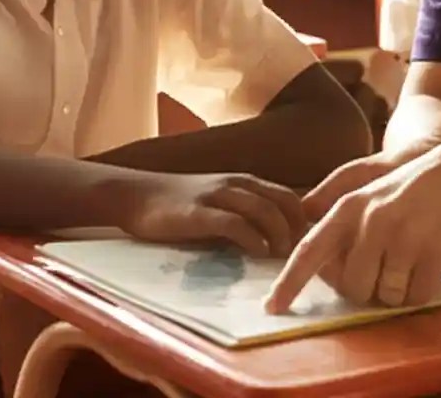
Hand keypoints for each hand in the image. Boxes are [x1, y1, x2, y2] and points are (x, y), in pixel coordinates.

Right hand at [118, 173, 305, 258]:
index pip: (290, 197)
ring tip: (282, 258)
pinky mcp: (199, 212)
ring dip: (280, 236)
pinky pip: (235, 223)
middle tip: (299, 257)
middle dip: (298, 231)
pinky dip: (253, 239)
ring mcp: (217, 196)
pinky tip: (258, 253)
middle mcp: (236, 184)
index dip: (304, 222)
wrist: (135, 195)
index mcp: (244, 182)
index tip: (306, 247)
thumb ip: (244, 215)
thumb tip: (275, 243)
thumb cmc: (177, 205)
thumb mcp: (217, 203)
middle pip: (285, 202)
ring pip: (265, 210)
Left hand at [265, 143, 440, 311]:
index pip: (310, 251)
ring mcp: (405, 238)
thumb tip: (306, 246)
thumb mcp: (363, 191)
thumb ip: (331, 216)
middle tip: (383, 266)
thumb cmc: (404, 190)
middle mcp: (372, 222)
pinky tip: (427, 264)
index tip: (272, 307)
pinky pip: (416, 298)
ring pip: (387, 296)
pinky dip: (420, 292)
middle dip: (367, 288)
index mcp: (348, 208)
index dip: (289, 282)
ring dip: (396, 290)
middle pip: (353, 288)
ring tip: (409, 258)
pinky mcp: (435, 253)